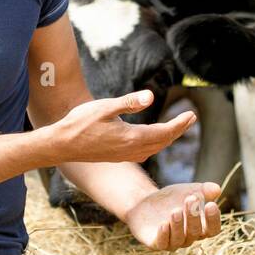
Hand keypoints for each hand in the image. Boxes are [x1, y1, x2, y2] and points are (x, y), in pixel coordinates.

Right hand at [49, 90, 195, 165]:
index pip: (164, 132)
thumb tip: (151, 96)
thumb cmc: (80, 122)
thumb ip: (129, 102)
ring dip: (167, 138)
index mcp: (131, 137)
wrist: (62, 144)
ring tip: (177, 127)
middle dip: (178, 130)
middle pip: (163, 141)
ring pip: (154, 148)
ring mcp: (125, 156)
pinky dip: (155, 145)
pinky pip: (144, 153)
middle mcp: (131, 150)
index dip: (180, 124)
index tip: (192, 115)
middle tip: (190, 118)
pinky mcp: (118, 157)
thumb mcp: (105, 107)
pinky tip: (153, 140)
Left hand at [124, 182, 222, 250]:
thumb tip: (217, 189)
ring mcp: (172, 242)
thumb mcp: (188, 191)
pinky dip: (164, 235)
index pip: (212, 230)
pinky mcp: (156, 243)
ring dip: (178, 225)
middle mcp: (188, 238)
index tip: (211, 204)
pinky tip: (163, 224)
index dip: (213, 220)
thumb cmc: (172, 199)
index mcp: (200, 227)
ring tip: (175, 210)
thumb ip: (203, 190)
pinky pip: (162, 243)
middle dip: (193, 216)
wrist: (145, 203)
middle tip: (190, 199)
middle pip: (195, 233)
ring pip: (179, 239)